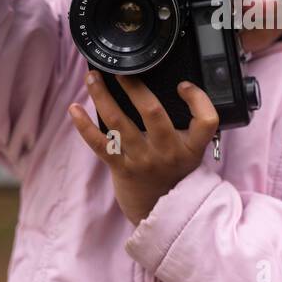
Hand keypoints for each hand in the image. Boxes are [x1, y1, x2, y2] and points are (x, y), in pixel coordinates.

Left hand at [68, 69, 219, 224]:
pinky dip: (84, 125)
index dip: (198, 99)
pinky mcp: (121, 169)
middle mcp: (167, 152)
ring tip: (92, 78)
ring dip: (102, 96)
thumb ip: (186, 127)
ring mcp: (143, 161)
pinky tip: (74, 109)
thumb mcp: (189, 153)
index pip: (207, 120)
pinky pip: (99, 144)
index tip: (183, 85)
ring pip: (119, 122)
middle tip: (120, 70)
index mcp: (190, 147)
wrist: (157, 211)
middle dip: (134, 86)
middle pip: (153, 113)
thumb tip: (170, 87)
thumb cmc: (172, 174)